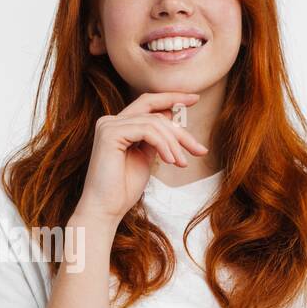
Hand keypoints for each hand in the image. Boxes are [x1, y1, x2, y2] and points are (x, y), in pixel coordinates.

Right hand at [73, 91, 208, 224]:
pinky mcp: (109, 134)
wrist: (106, 209)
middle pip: (155, 112)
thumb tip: (172, 115)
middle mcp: (110, 121)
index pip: (148, 102)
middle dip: (180, 129)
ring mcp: (108, 125)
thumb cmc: (124, 188)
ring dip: (174, 143)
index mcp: (118, 125)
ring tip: (182, 163)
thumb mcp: (146, 156)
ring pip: (154, 122)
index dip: (172, 97)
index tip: (195, 99)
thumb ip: (156, 136)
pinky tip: (170, 162)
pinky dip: (164, 145)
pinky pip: (147, 131)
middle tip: (200, 149)